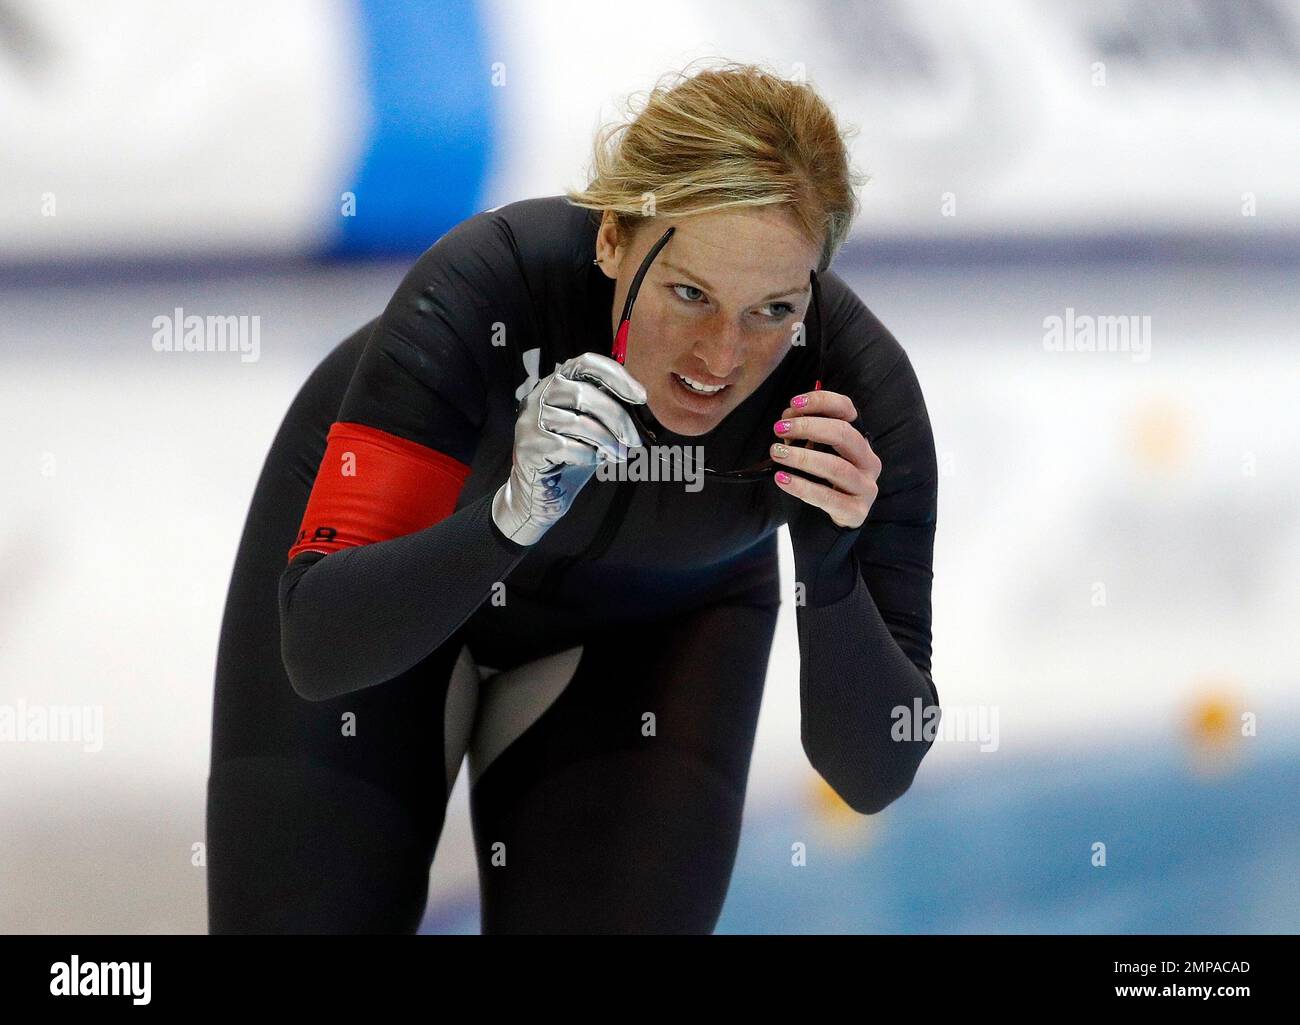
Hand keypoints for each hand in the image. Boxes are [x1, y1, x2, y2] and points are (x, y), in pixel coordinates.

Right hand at [491, 352, 645, 545]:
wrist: (542, 494)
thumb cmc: (573, 456)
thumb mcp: (596, 428)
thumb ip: (609, 411)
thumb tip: (641, 404)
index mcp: (558, 383)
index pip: (585, 363)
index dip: (616, 376)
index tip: (641, 397)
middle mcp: (539, 395)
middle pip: (584, 393)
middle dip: (618, 418)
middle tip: (635, 440)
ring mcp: (530, 420)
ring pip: (577, 422)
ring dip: (607, 441)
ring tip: (620, 455)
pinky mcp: (528, 445)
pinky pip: (566, 446)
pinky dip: (587, 455)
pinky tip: (593, 460)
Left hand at [770, 390, 879, 528]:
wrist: (829, 525)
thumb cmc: (820, 484)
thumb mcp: (812, 455)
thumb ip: (803, 436)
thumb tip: (787, 418)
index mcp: (858, 440)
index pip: (847, 410)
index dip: (822, 402)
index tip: (794, 403)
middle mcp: (868, 460)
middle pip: (844, 434)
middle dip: (809, 427)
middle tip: (779, 429)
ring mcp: (866, 487)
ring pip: (836, 467)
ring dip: (802, 457)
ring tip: (776, 453)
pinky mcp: (857, 511)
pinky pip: (828, 497)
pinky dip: (802, 486)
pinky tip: (782, 479)